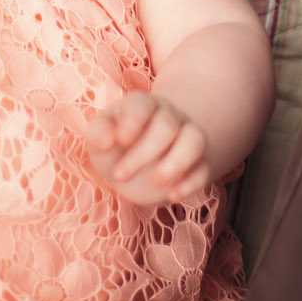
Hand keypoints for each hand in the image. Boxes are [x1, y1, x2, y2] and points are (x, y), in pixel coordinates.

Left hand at [86, 91, 211, 205]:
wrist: (141, 167)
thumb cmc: (117, 147)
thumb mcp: (100, 140)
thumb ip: (98, 134)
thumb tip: (107, 140)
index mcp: (141, 105)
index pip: (142, 104)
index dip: (132, 121)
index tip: (120, 141)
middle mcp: (168, 116)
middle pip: (167, 126)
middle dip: (144, 152)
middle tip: (119, 177)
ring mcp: (186, 137)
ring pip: (194, 140)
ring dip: (177, 163)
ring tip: (156, 183)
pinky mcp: (199, 162)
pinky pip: (203, 167)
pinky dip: (191, 182)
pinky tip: (174, 195)